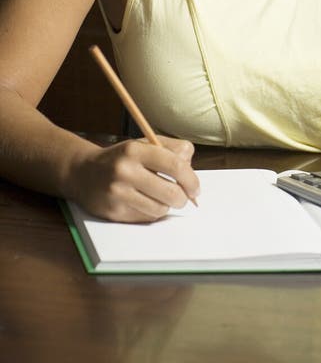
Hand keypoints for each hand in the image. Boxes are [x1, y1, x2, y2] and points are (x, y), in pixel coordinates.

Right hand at [67, 136, 199, 221]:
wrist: (82, 173)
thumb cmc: (121, 158)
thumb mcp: (144, 144)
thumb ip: (172, 148)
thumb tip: (190, 165)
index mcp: (135, 150)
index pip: (175, 166)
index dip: (191, 180)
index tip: (195, 188)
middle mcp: (125, 171)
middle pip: (171, 192)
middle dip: (182, 198)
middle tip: (181, 197)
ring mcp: (117, 193)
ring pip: (160, 209)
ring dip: (165, 206)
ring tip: (158, 197)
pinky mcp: (113, 212)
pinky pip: (145, 219)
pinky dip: (150, 213)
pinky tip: (143, 203)